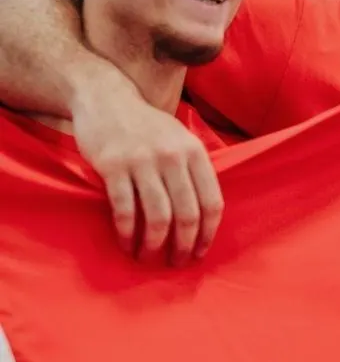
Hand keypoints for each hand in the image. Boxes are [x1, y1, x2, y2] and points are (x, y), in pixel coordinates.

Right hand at [70, 71, 222, 263]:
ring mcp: (143, 161)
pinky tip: (126, 244)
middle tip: (175, 263)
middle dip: (183, 246)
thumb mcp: (181, 139)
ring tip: (148, 258)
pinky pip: (124, 210)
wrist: (105, 98)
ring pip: (157, 217)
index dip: (208, 234)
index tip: (200, 253)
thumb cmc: (147, 126)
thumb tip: (207, 216)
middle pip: (187, 215)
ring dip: (154, 245)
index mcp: (195, 152)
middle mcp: (173, 157)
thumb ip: (195, 170)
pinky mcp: (113, 166)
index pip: (212, 203)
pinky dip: (126, 233)